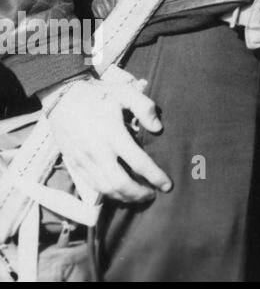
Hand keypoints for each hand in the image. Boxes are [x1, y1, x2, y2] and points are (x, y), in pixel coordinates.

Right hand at [43, 73, 171, 203]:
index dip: (155, 176)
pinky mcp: (74, 164)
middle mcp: (97, 151)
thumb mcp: (124, 92)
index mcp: (112, 134)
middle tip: (154, 195)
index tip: (167, 185)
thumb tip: (158, 128)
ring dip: (124, 197)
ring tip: (140, 196)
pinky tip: (120, 193)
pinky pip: (92, 185)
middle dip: (139, 193)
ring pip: (105, 188)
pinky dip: (108, 193)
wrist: (62, 98)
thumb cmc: (99, 95)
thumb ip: (144, 107)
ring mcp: (84, 160)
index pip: (138, 162)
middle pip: (120, 183)